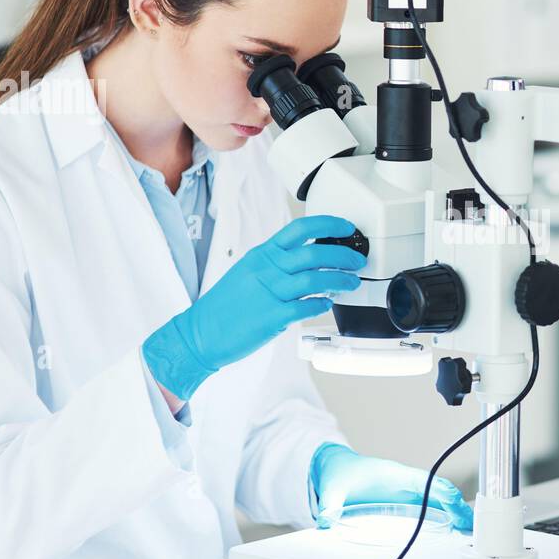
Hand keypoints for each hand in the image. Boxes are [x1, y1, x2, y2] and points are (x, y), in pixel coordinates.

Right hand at [143, 215, 365, 400]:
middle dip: (343, 256)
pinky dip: (321, 304)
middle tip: (357, 261)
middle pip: (314, 254)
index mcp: (261, 255)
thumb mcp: (248, 272)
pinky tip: (329, 304)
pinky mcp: (272, 317)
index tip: (346, 227)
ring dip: (340, 281)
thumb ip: (276, 264)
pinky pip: (305, 308)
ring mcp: (269, 293)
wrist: (200, 333)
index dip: (328, 225)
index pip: (299, 229)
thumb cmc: (225, 306)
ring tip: (352, 284)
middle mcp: (266, 269)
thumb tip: (311, 261)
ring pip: (314, 280)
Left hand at [309, 442, 473, 531]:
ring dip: (455, 513)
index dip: (445, 495)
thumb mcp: (333, 488)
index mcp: (396, 475)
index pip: (428, 483)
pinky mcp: (405, 501)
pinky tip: (453, 529)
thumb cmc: (340, 473)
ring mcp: (408, 492)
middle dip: (458, 507)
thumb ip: (330, 504)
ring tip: (469, 532)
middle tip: (471, 527)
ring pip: (439, 500)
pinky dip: (445, 516)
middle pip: (440, 492)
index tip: (457, 509)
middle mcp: (406, 483)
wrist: (336, 468)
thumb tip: (326, 520)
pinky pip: (430, 507)